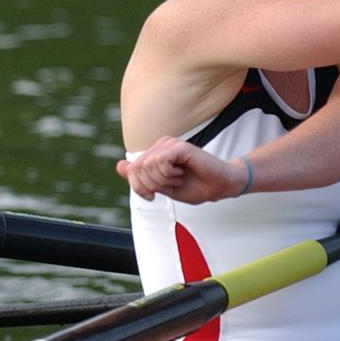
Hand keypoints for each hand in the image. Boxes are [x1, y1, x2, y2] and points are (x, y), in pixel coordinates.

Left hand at [116, 137, 247, 203]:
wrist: (220, 186)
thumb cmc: (195, 187)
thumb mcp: (162, 187)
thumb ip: (141, 178)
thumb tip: (119, 166)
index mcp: (155, 154)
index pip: (132, 169)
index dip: (138, 187)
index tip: (151, 196)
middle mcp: (161, 145)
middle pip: (137, 168)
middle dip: (150, 185)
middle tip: (169, 187)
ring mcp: (170, 144)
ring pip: (148, 165)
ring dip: (163, 180)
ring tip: (178, 179)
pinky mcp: (180, 146)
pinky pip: (161, 161)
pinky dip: (168, 174)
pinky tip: (180, 173)